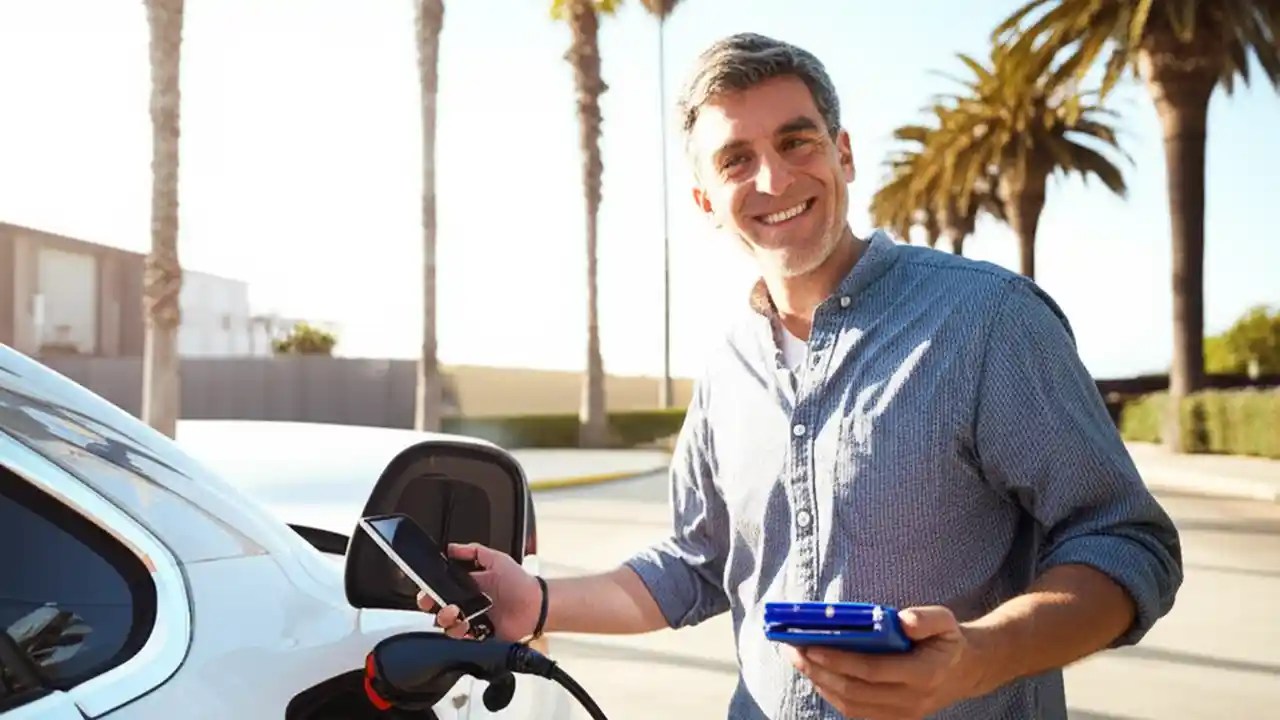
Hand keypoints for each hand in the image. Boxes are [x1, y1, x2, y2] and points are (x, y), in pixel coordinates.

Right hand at [416, 542, 542, 641]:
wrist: (536, 606)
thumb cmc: (520, 582)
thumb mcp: (497, 559)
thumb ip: (474, 552)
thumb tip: (451, 547)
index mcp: (470, 585)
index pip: (442, 588)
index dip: (431, 590)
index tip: (426, 590)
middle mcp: (468, 603)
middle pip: (439, 607)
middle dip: (432, 606)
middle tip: (434, 603)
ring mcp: (473, 620)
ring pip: (447, 624)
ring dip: (446, 618)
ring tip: (455, 612)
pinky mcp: (479, 635)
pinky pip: (462, 637)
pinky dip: (460, 632)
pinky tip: (466, 624)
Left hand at [783, 606, 984, 719]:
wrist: (965, 671)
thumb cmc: (947, 640)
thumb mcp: (945, 620)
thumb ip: (926, 618)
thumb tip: (902, 620)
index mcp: (924, 673)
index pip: (873, 671)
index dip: (839, 660)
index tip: (812, 646)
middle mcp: (911, 700)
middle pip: (855, 691)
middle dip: (819, 671)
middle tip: (793, 651)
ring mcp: (902, 714)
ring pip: (852, 706)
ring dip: (821, 683)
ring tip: (799, 661)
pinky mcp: (894, 719)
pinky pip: (857, 713)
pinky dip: (833, 695)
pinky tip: (818, 675)